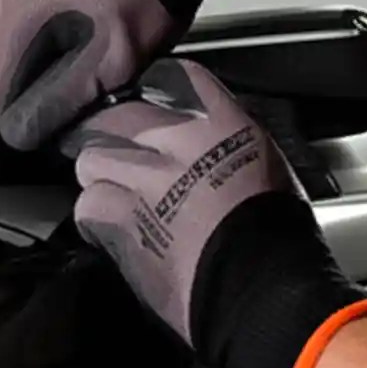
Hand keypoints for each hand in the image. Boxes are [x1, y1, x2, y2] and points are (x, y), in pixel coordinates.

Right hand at [0, 0, 267, 150]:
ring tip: (51, 57)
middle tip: (46, 94)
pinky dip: (16, 21)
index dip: (12, 117)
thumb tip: (20, 131)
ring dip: (8, 53)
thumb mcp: (109, 65)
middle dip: (8, 84)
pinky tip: (50, 23)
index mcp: (15, 14)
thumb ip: (57, 103)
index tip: (35, 123)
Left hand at [66, 58, 366, 367]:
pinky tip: (107, 230)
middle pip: (116, 115)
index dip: (154, 93)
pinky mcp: (122, 221)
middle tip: (116, 154)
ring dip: (99, 178)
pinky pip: (88, 207)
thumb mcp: (266, 166)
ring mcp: (145, 179)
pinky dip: (94, 219)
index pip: (174, 78)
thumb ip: (227, 143)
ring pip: (91, 160)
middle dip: (111, 135)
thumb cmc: (278, 236)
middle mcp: (177, 141)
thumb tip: (208, 145)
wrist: (263, 289)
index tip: (150, 111)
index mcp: (222, 123)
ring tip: (113, 196)